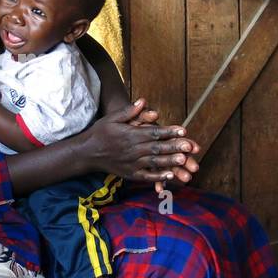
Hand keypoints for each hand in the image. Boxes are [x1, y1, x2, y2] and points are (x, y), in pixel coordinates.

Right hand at [83, 99, 200, 183]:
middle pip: (157, 147)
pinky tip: (170, 176)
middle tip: (190, 146)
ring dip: (170, 161)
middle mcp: (133, 149)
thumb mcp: (112, 118)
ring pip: (154, 162)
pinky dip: (158, 176)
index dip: (169, 132)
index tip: (183, 130)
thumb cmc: (101, 132)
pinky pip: (146, 175)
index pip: (154, 132)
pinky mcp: (130, 173)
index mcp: (130, 135)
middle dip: (175, 147)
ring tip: (184, 161)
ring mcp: (132, 163)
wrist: (87, 152)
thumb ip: (129, 111)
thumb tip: (143, 101)